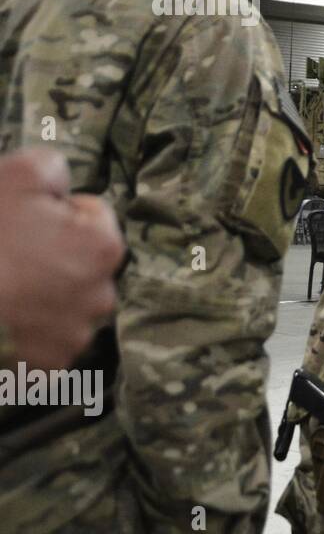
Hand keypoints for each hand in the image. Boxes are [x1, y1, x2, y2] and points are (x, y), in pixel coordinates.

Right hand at [0, 149, 124, 369]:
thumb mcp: (15, 176)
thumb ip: (51, 167)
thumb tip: (61, 177)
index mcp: (103, 248)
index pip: (90, 215)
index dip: (53, 211)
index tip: (23, 219)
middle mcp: (101, 296)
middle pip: (79, 262)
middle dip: (50, 255)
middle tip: (6, 254)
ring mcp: (73, 336)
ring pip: (61, 302)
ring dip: (39, 294)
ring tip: (0, 286)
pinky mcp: (45, 366)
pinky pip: (42, 340)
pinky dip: (24, 330)